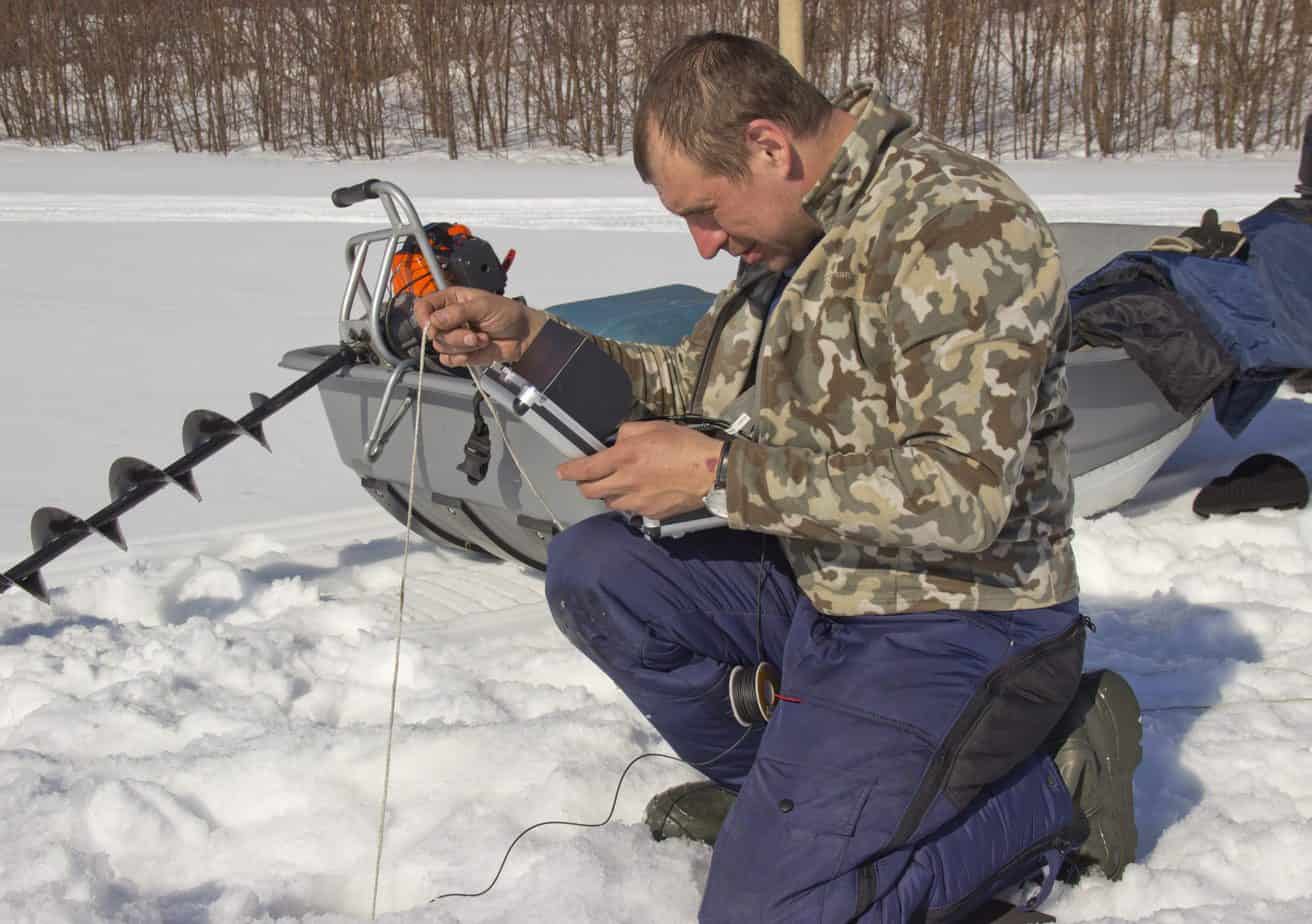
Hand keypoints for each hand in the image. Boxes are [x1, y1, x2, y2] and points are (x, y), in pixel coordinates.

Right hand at [413, 286, 545, 365]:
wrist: (524, 335)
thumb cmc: (507, 313)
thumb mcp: (483, 306)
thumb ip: (458, 312)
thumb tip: (434, 321)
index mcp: (451, 300)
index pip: (423, 307)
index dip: (423, 317)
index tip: (432, 326)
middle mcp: (449, 318)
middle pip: (432, 332)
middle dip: (455, 336)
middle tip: (475, 334)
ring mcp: (455, 337)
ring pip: (442, 347)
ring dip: (464, 346)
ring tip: (483, 339)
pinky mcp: (462, 353)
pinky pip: (449, 360)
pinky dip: (462, 358)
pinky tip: (477, 351)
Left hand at [557, 421, 722, 518]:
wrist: (712, 473)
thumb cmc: (685, 445)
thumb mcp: (654, 427)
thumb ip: (627, 433)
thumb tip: (615, 442)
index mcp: (624, 457)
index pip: (585, 468)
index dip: (569, 471)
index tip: (561, 471)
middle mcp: (626, 482)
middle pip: (590, 491)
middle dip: (584, 485)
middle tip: (590, 477)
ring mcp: (637, 501)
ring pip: (609, 502)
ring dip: (608, 493)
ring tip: (621, 483)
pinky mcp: (650, 514)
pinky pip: (630, 510)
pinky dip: (629, 502)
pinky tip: (642, 492)